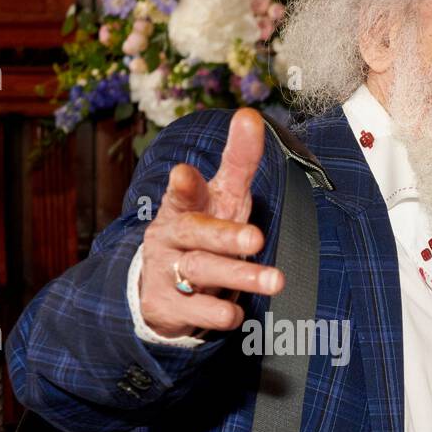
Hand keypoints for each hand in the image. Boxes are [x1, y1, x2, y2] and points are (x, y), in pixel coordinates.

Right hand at [139, 108, 285, 338]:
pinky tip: (236, 314)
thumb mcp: (219, 196)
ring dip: (239, 276)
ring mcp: (167, 271)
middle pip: (196, 233)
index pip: (183, 192)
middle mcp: (172, 236)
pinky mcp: (169, 306)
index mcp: (184, 206)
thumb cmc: (201, 231)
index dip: (183, 185)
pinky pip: (194, 310)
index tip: (183, 175)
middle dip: (225, 235)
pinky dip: (216, 312)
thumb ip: (237, 161)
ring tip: (276, 281)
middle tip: (256, 240)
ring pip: (201, 270)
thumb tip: (250, 116)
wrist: (156, 287)